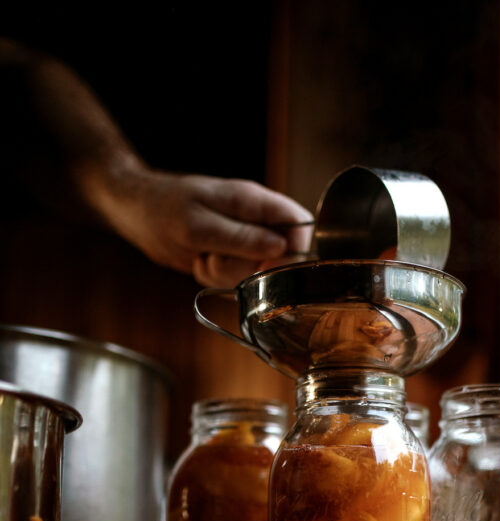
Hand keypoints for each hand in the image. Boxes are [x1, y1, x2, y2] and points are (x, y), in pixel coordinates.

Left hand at [86, 163, 313, 285]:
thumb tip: (281, 247)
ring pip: (258, 271)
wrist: (135, 211)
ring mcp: (244, 237)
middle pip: (281, 256)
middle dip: (251, 268)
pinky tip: (201, 262)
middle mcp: (255, 219)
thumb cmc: (162, 209)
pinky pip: (238, 276)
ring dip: (229, 274)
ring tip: (205, 258)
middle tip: (220, 258)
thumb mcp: (200, 226)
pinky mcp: (231, 252)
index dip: (295, 251)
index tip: (268, 266)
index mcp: (254, 201)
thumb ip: (241, 237)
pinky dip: (218, 276)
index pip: (301, 225)